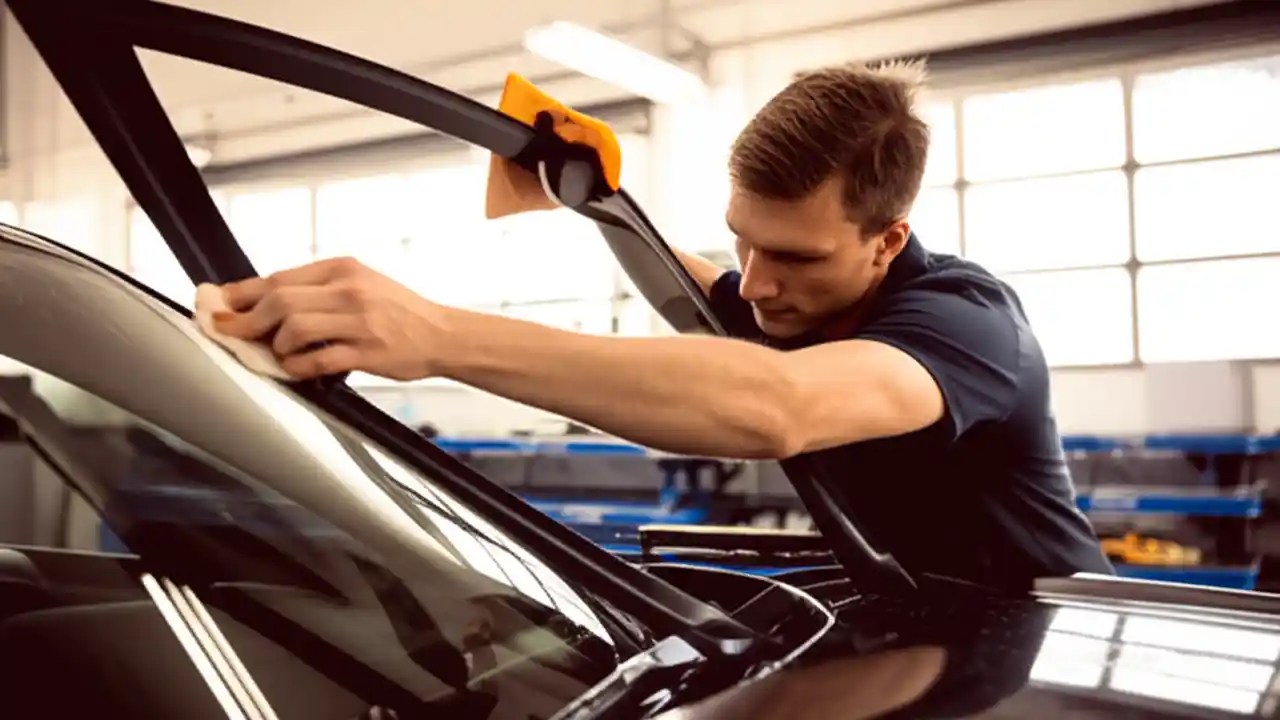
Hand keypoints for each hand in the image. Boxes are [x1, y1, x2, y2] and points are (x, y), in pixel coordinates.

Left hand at [212, 257, 447, 379]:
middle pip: (279, 301)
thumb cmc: (399, 312)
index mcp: (343, 269)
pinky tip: (297, 368)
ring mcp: (358, 322)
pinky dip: (298, 367)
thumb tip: (267, 300)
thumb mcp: (361, 283)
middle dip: (246, 320)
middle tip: (230, 333)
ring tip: (278, 352)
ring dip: (276, 345)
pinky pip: (318, 360)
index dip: (242, 293)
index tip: (220, 305)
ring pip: (294, 328)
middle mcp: (349, 290)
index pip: (279, 277)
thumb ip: (320, 288)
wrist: (442, 334)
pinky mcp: (367, 352)